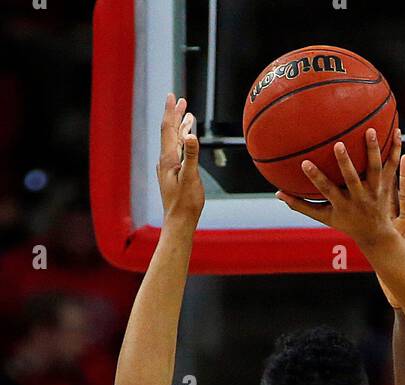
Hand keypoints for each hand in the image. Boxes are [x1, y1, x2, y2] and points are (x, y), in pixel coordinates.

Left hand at [157, 94, 204, 228]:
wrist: (178, 222)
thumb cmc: (186, 203)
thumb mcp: (191, 178)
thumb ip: (192, 156)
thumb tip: (192, 135)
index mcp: (169, 158)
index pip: (168, 129)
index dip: (170, 111)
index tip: (172, 96)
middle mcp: (165, 160)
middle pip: (169, 132)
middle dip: (175, 115)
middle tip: (180, 101)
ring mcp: (168, 168)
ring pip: (173, 142)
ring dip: (180, 128)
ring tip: (187, 117)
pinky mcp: (172, 175)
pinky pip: (176, 152)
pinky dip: (182, 142)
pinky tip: (185, 142)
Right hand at [276, 128, 401, 249]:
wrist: (376, 235)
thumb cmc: (346, 223)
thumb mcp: (324, 218)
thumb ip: (302, 205)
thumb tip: (277, 193)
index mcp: (343, 205)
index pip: (327, 190)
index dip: (316, 178)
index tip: (304, 163)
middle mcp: (360, 198)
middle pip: (353, 180)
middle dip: (346, 164)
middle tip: (338, 145)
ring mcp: (375, 192)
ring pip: (376, 170)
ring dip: (373, 151)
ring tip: (371, 131)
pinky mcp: (387, 187)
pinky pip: (392, 166)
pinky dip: (395, 150)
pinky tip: (397, 131)